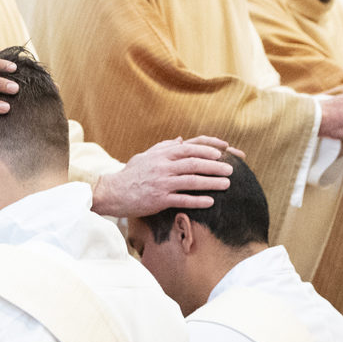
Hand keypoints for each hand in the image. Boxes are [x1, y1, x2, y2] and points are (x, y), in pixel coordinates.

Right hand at [92, 136, 235, 217]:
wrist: (111, 192)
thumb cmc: (130, 174)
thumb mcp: (146, 156)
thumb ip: (164, 147)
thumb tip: (181, 139)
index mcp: (162, 154)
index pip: (189, 147)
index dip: (208, 148)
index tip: (224, 150)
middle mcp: (163, 166)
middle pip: (194, 163)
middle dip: (215, 165)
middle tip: (231, 168)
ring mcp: (161, 183)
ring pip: (191, 180)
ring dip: (211, 182)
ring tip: (227, 184)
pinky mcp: (158, 199)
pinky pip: (182, 199)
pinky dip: (197, 200)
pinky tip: (211, 201)